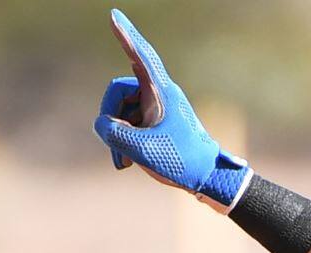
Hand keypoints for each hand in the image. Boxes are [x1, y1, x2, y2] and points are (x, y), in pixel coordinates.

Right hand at [94, 9, 252, 209]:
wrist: (208, 178)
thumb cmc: (180, 161)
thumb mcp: (140, 148)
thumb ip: (112, 132)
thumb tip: (102, 123)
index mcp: (161, 92)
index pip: (141, 56)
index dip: (126, 36)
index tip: (113, 15)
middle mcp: (159, 94)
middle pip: (119, 91)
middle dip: (111, 117)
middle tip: (116, 146)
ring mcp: (157, 107)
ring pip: (122, 110)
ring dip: (117, 135)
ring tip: (125, 161)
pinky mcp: (156, 121)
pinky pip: (130, 122)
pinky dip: (125, 140)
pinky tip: (128, 162)